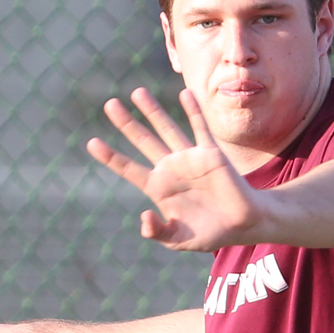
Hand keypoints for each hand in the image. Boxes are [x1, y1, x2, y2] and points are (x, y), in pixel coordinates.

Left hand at [86, 88, 261, 251]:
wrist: (241, 226)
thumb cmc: (208, 234)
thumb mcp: (178, 240)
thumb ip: (158, 232)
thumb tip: (144, 216)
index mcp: (158, 188)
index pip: (129, 168)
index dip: (111, 156)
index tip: (91, 142)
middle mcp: (170, 169)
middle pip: (143, 141)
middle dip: (126, 123)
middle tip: (109, 104)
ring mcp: (190, 159)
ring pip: (167, 129)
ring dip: (152, 111)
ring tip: (136, 92)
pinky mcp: (211, 154)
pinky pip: (200, 128)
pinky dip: (192, 111)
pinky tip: (184, 94)